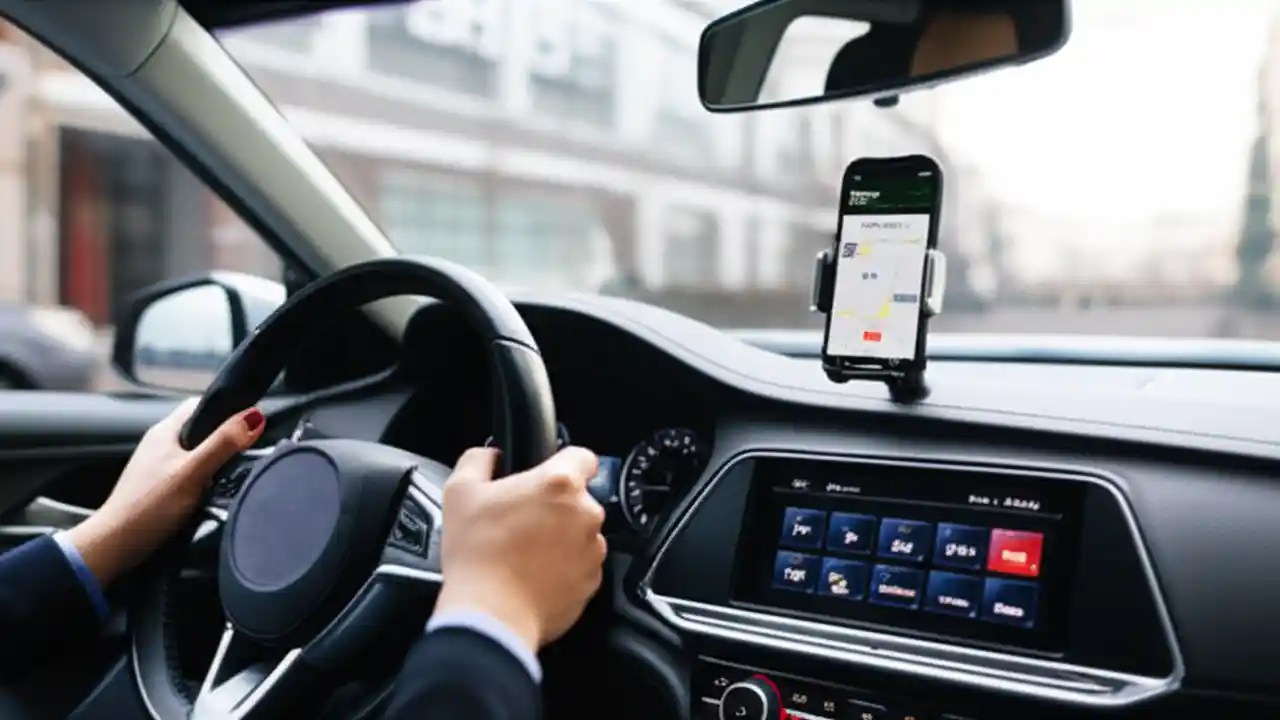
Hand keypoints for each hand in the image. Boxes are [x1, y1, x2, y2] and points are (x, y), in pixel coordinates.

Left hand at [63, 399, 265, 586]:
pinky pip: (190, 471)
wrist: (116, 544)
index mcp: (165, 431)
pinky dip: (206, 476)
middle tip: (248, 451)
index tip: (252, 422)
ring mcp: (157, 465)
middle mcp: (160, 444)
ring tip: (235, 472)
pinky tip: (215, 490)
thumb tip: (255, 416)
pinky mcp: (159, 486)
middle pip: (201, 429)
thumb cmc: (149, 507)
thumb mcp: (193, 471)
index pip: (202, 405)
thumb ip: (223, 443)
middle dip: (225, 437)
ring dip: (216, 459)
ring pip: (196, 451)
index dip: (228, 409)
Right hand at [434, 447, 605, 653]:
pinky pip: (580, 566)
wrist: (490, 615)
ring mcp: (591, 550)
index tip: (547, 475)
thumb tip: (490, 456)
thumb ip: (479, 460)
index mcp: (559, 484)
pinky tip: (533, 575)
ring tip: (524, 553)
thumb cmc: (476, 554)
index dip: (563, 461)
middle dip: (554, 507)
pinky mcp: (591, 582)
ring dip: (560, 538)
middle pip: (578, 499)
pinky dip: (563, 568)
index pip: (582, 456)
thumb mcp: (460, 491)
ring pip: (580, 533)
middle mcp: (584, 514)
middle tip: (521, 521)